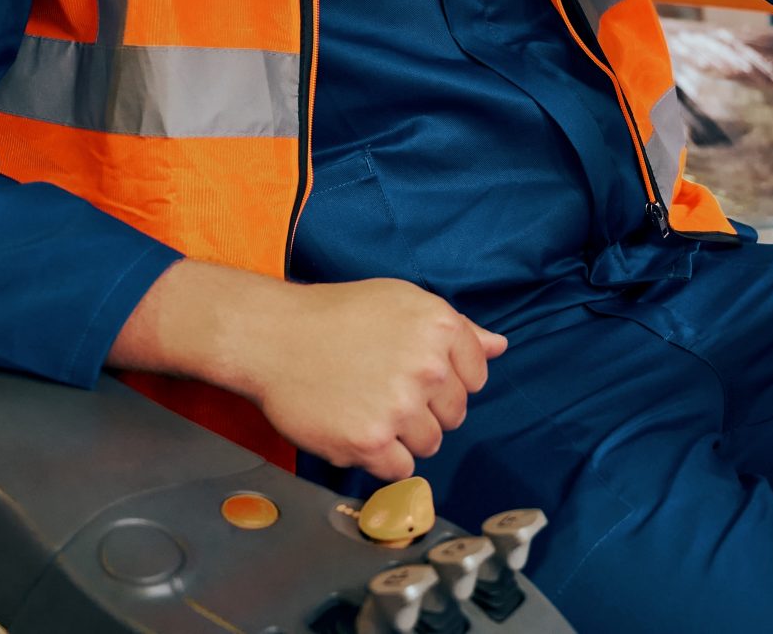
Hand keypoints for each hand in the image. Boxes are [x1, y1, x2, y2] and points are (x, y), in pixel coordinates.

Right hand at [112, 262, 506, 480]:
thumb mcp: (403, 302)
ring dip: (403, 436)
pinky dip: (381, 459)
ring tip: (367, 407)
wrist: (273, 337)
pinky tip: (356, 429)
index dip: (446, 381)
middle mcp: (428, 368)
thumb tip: (499, 346)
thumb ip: (457, 329)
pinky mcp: (370, 442)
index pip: (476, 378)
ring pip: (429, 444)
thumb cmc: (337, 316)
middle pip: (455, 415)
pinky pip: (400, 470)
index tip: (412, 374)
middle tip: (383, 390)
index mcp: (441, 328)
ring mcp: (400, 407)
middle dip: (426, 409)